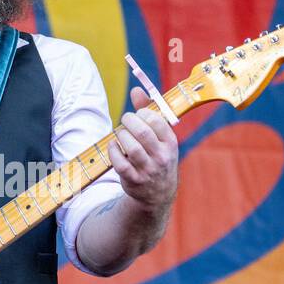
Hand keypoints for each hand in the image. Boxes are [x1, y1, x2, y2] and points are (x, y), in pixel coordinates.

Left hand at [109, 87, 178, 209]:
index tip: (137, 115)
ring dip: (121, 136)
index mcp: (170, 143)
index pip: (156, 120)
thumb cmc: (156, 156)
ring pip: (131, 147)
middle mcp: (162, 157)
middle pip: (142, 132)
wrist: (158, 193)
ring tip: (120, 134)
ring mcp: (148, 170)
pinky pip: (120, 164)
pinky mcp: (134, 180)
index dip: (142, 113)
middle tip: (125, 122)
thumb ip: (148, 111)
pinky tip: (114, 146)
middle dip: (128, 122)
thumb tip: (135, 90)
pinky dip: (113, 151)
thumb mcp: (159, 137)